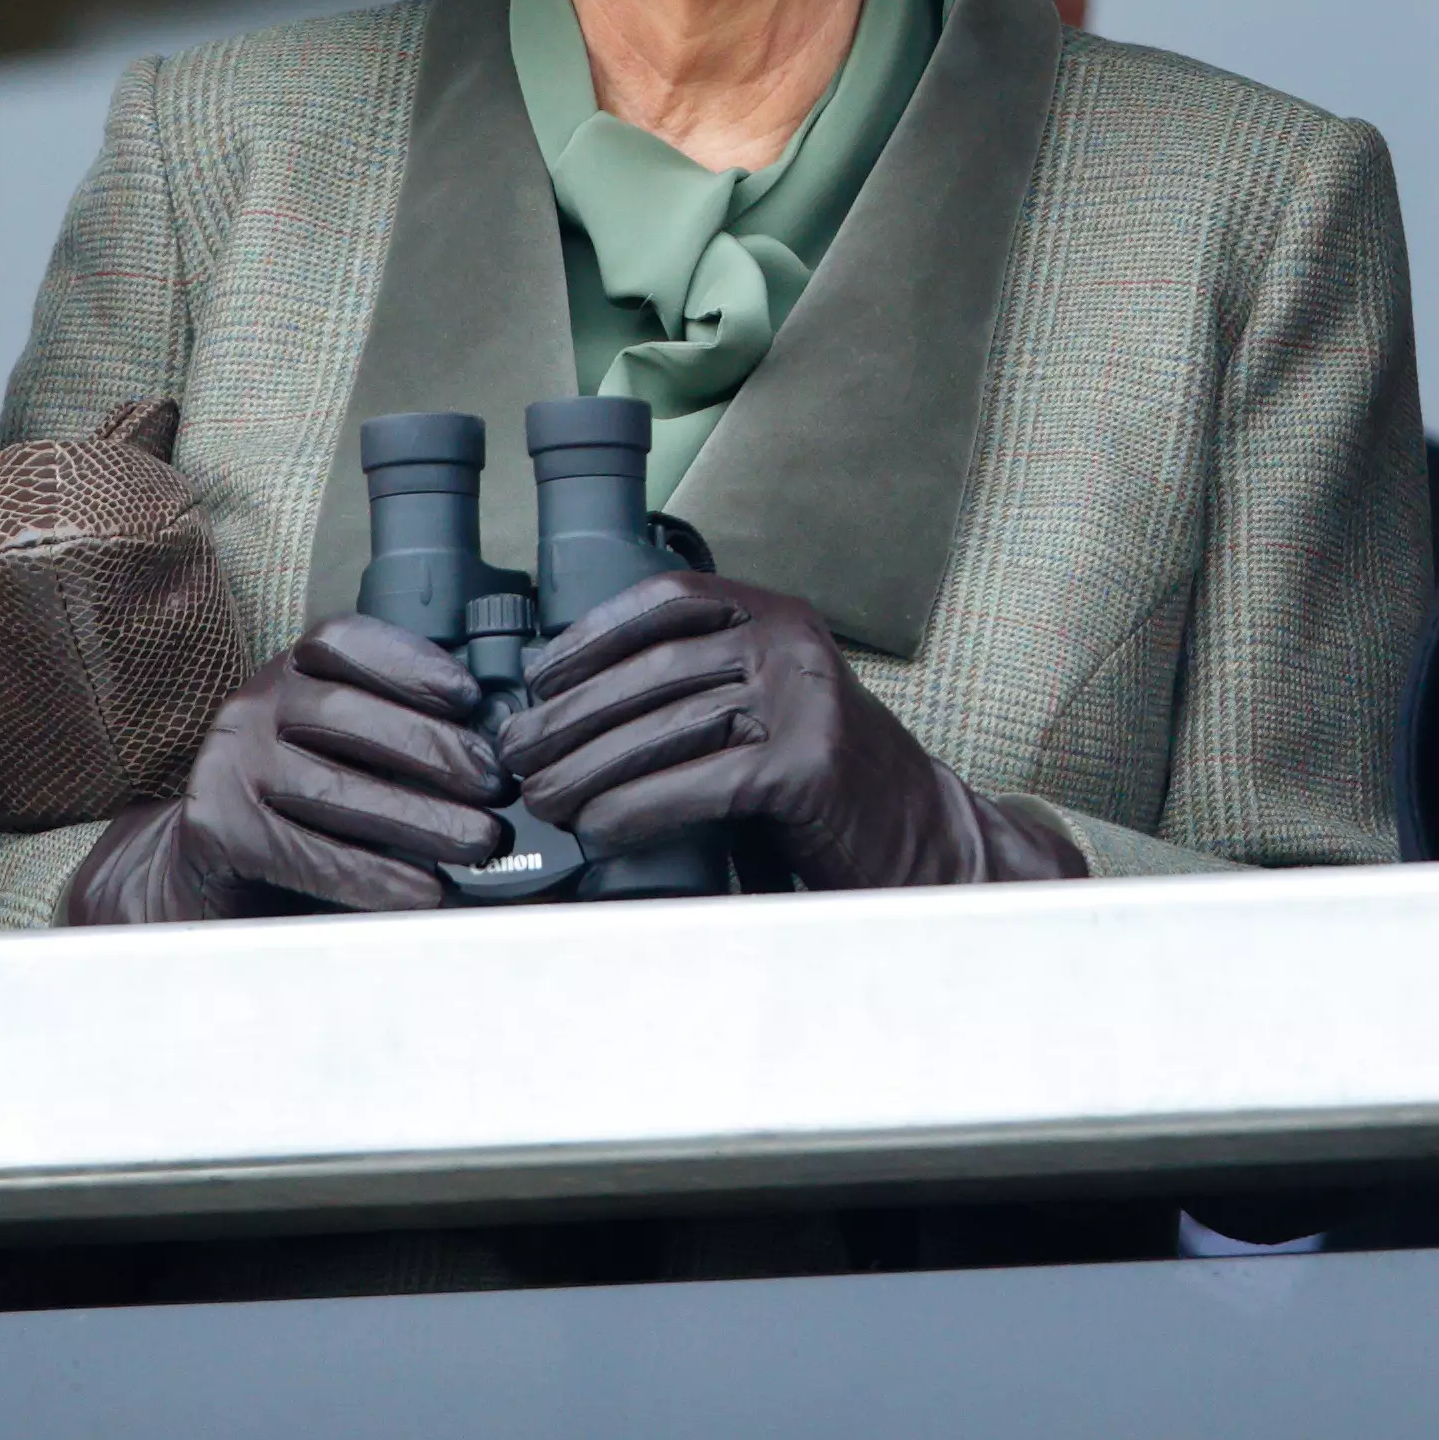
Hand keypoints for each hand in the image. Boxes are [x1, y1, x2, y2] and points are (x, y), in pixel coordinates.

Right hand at [58, 614, 509, 920]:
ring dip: (420, 819)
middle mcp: (250, 708)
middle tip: (496, 788)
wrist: (202, 876)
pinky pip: (309, 853)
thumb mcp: (336, 751)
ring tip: (481, 843)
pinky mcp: (219, 828)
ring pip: (335, 789)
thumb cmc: (296, 810)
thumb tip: (490, 748)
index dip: (409, 663)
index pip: (342, 643)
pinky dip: (375, 876)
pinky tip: (425, 891)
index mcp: (285, 675)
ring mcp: (228, 766)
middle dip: (433, 750)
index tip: (469, 697)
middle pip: (346, 716)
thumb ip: (391, 736)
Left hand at [494, 573, 1081, 887]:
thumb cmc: (823, 782)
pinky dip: (637, 808)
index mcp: (777, 615)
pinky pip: (698, 783)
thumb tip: (572, 707)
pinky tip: (601, 827)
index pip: (668, 600)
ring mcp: (805, 701)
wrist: (921, 840)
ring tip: (545, 797)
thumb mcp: (768, 706)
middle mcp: (792, 644)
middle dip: (572, 714)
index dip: (593, 634)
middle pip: (655, 671)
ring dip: (589, 767)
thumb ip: (702, 689)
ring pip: (667, 728)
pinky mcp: (808, 766)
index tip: (539, 675)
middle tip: (517, 752)